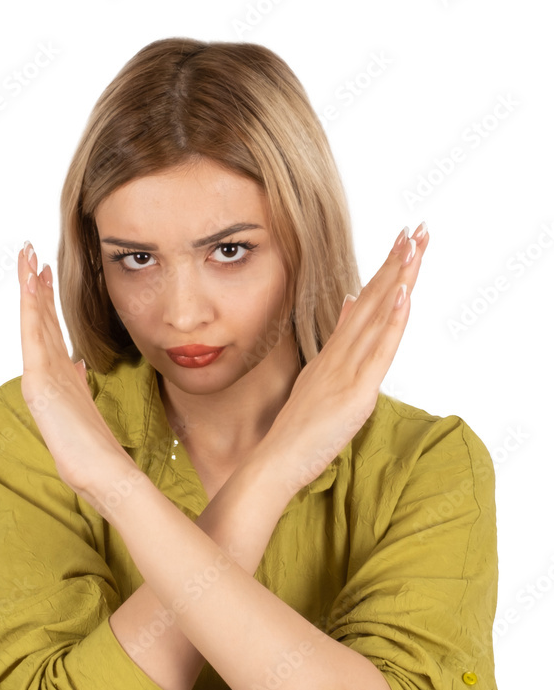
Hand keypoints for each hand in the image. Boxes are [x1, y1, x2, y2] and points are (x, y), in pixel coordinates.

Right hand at [17, 241, 129, 495]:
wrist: (101, 474)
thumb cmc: (95, 450)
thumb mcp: (87, 407)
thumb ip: (78, 383)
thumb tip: (77, 365)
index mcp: (59, 376)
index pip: (50, 331)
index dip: (45, 301)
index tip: (44, 273)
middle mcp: (47, 375)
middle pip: (39, 321)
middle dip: (33, 286)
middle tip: (28, 252)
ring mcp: (40, 380)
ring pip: (34, 323)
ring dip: (30, 290)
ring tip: (27, 258)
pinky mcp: (38, 386)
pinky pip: (33, 338)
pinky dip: (30, 311)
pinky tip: (30, 288)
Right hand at [260, 224, 429, 493]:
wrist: (273, 462)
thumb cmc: (294, 437)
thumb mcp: (317, 387)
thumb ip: (335, 350)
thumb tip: (351, 310)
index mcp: (333, 356)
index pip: (365, 307)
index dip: (384, 274)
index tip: (402, 244)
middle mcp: (339, 355)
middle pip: (374, 301)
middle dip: (397, 262)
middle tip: (416, 227)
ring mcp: (347, 371)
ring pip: (379, 317)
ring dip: (398, 278)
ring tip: (414, 243)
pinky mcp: (356, 391)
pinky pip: (378, 351)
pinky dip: (392, 321)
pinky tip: (403, 294)